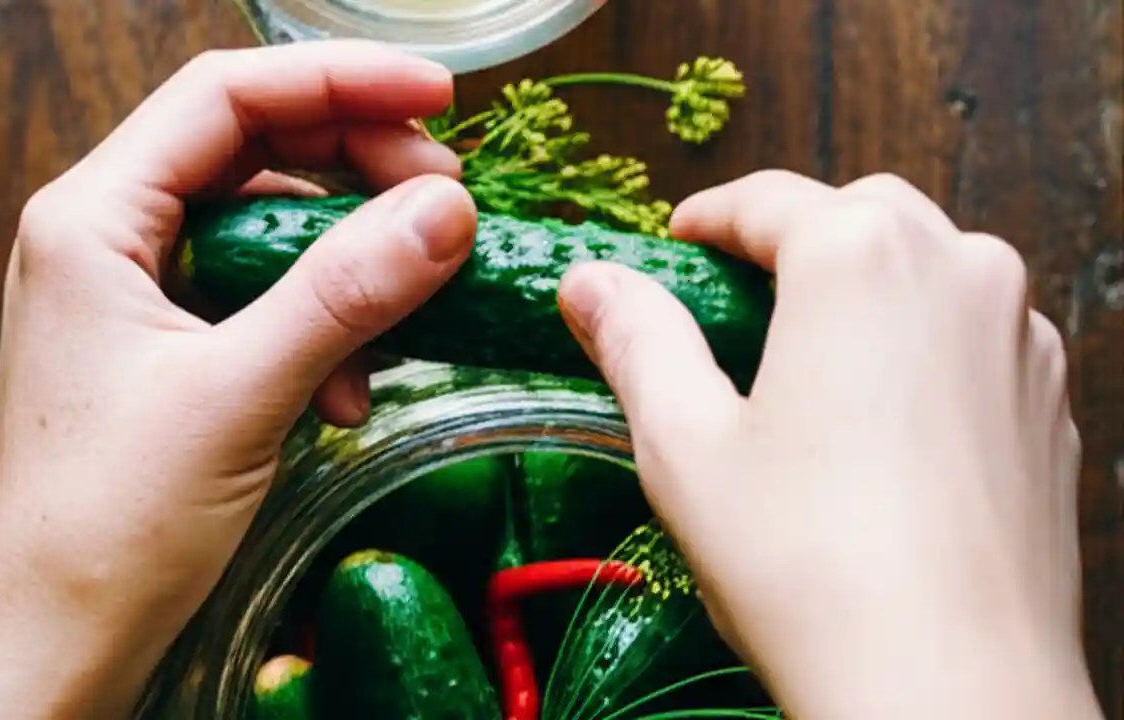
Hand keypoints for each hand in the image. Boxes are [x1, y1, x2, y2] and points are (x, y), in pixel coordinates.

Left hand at [0, 41, 475, 718]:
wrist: (60, 641)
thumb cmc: (110, 527)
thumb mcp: (240, 396)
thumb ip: (344, 293)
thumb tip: (445, 211)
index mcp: (93, 219)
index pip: (226, 96)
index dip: (339, 80)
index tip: (438, 97)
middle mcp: (108, 237)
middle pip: (254, 148)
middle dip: (359, 167)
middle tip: (444, 206)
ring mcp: (137, 292)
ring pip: (268, 224)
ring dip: (348, 260)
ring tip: (405, 311)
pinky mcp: (168, 344)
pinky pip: (264, 294)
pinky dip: (323, 322)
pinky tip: (348, 386)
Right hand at [558, 171, 1100, 718]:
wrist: (951, 689)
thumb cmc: (805, 565)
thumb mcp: (684, 443)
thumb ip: (636, 339)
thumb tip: (590, 281)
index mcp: (858, 257)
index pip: (769, 199)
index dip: (708, 219)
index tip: (675, 243)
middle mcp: (959, 268)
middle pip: (860, 216)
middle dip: (793, 241)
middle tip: (735, 302)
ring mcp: (1022, 334)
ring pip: (931, 268)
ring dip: (865, 287)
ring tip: (810, 363)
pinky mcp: (1054, 399)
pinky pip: (977, 333)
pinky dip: (924, 342)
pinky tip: (882, 419)